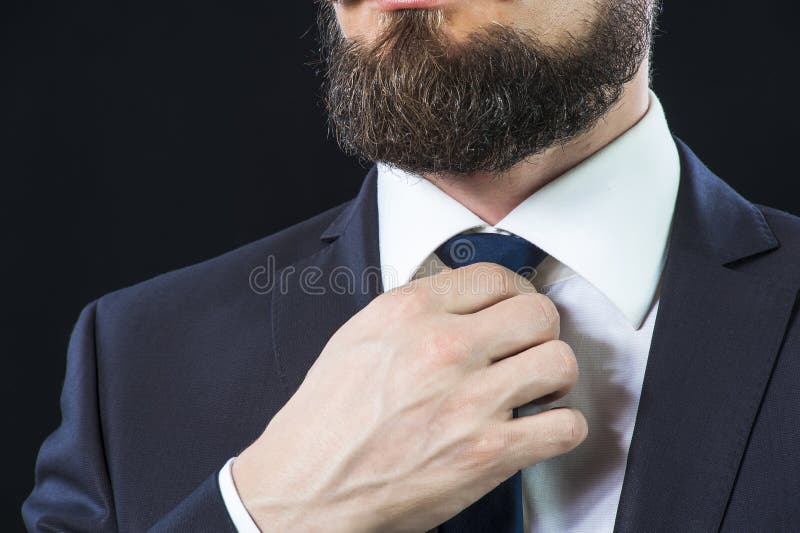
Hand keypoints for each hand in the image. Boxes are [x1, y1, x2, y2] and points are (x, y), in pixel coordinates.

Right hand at [233, 263, 586, 531]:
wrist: (309, 485)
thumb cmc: (327, 420)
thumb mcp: (359, 338)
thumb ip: (416, 313)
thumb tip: (462, 304)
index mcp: (410, 313)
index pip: (495, 277)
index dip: (516, 293)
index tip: (517, 309)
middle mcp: (443, 348)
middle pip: (538, 313)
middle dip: (541, 331)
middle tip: (529, 349)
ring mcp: (469, 400)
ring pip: (558, 362)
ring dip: (554, 377)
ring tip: (535, 389)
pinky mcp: (488, 452)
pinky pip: (564, 426)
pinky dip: (560, 428)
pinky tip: (538, 429)